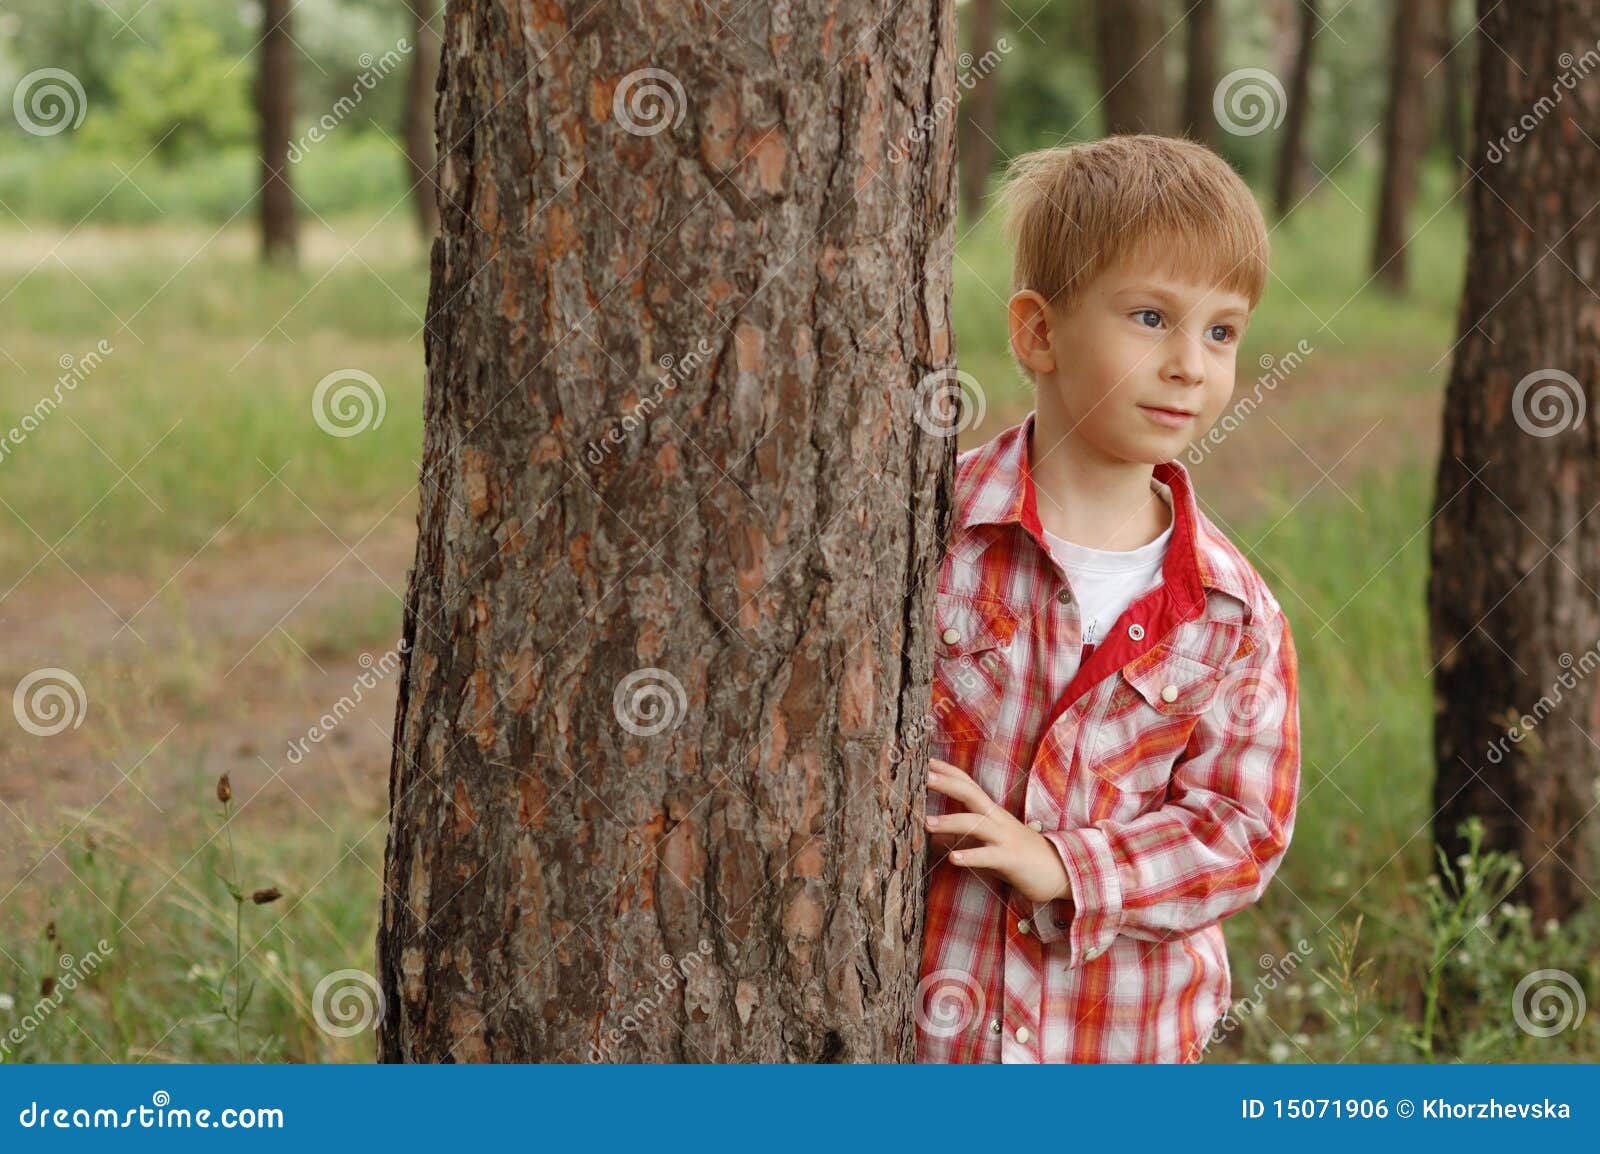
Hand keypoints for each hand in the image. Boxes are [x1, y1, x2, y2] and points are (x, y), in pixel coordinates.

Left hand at [924, 759, 1071, 905]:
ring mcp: (1005, 838)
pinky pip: (989, 856)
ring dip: (950, 822)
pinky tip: (953, 858)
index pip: (967, 784)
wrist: (1061, 873)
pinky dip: (970, 856)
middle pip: (970, 793)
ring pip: (976, 824)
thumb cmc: (1020, 857)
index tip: (923, 760)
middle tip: (921, 776)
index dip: (947, 771)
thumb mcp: (989, 844)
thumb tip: (934, 838)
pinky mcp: (1011, 859)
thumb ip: (964, 838)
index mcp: (991, 812)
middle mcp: (997, 820)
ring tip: (926, 824)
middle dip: (946, 783)